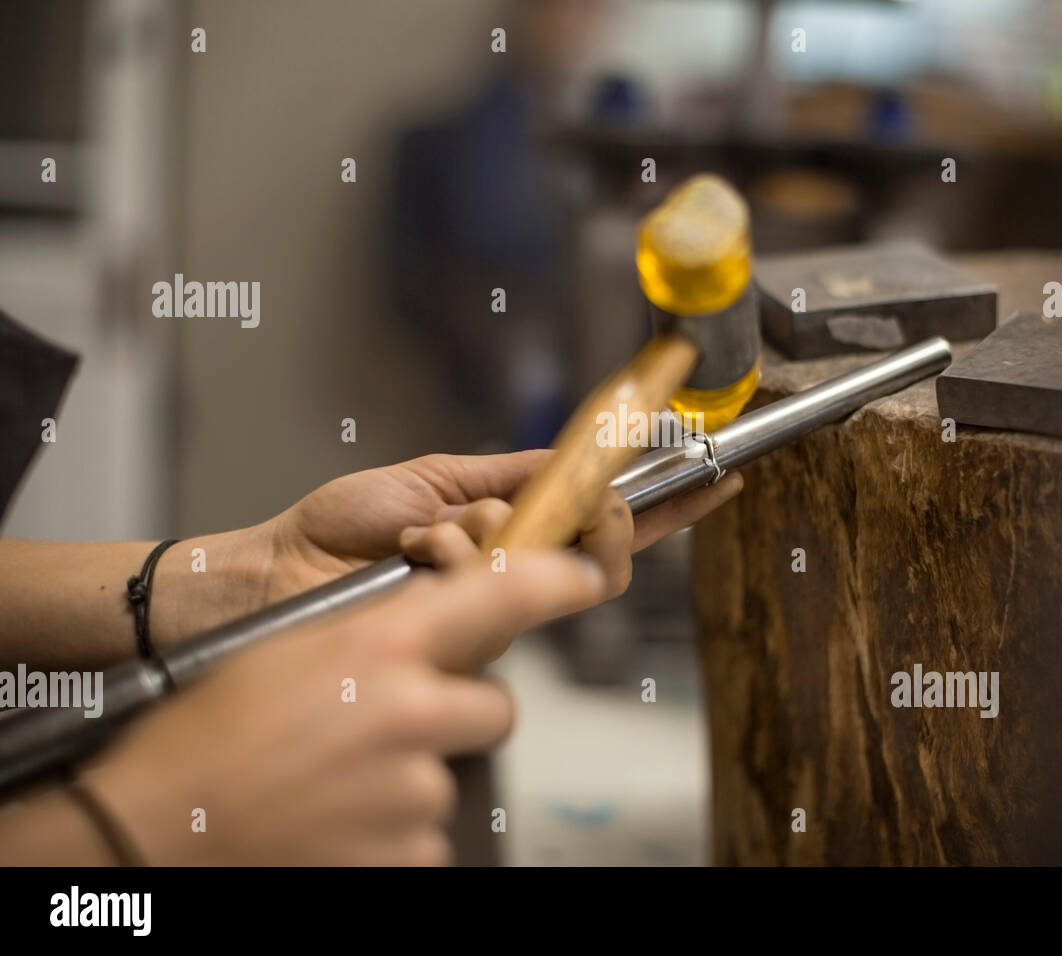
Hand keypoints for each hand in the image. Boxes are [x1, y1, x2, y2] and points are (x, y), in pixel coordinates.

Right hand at [81, 551, 604, 865]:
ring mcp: (414, 790)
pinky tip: (338, 824)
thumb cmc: (209, 734)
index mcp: (380, 648)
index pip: (500, 596)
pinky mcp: (410, 856)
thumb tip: (429, 635)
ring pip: (452, 775)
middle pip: (494, 708)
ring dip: (411, 779)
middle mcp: (411, 714)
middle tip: (390, 730)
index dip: (555, 579)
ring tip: (335, 785)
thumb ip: (376, 638)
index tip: (587, 572)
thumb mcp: (294, 652)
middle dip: (456, 716)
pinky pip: (430, 838)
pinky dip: (394, 834)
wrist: (153, 826)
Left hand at [160, 451, 741, 634]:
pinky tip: (413, 548)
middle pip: (606, 559)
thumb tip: (576, 461)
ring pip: (555, 571)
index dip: (668, 506)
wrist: (276, 569)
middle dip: (600, 518)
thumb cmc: (342, 527)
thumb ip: (510, 476)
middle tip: (576, 500)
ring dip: (498, 531)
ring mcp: (494, 610)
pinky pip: (499, 584)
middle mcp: (517, 576)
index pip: (610, 524)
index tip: (717, 475)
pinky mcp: (464, 633)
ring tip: (437, 527)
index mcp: (516, 531)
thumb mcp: (436, 479)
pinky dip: (455, 547)